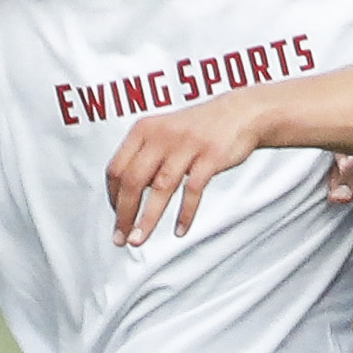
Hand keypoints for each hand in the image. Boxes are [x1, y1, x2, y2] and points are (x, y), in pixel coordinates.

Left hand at [108, 93, 267, 245]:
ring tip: (139, 239)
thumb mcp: (163, 133)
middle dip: (124, 214)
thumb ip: (144, 159)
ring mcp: (186, 145)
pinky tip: (179, 229)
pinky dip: (185, 214)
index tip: (116, 216)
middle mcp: (162, 135)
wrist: (240, 113)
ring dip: (147, 219)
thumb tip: (126, 194)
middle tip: (122, 237)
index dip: (112, 197)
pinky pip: (192, 191)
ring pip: (160, 189)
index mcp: (144, 130)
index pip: (116, 168)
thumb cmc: (199, 128)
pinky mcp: (210, 156)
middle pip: (133, 181)